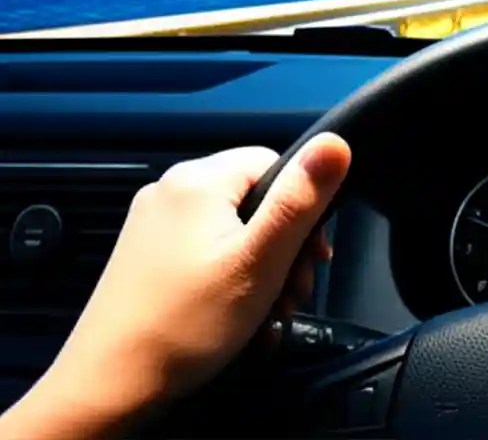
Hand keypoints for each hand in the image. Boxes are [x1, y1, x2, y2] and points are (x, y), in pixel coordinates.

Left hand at [0, 133, 350, 439]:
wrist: (111, 384)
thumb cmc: (188, 323)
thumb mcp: (261, 259)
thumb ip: (301, 199)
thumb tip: (335, 142)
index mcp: (198, 180)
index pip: (275, 163)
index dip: (304, 209)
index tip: (311, 257)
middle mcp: (170, 191)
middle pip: (255, 200)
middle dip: (284, 247)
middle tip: (291, 293)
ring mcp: (154, 225)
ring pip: (234, 230)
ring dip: (263, 269)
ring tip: (266, 311)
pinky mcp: (147, 256)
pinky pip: (208, 252)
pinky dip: (232, 278)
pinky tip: (238, 314)